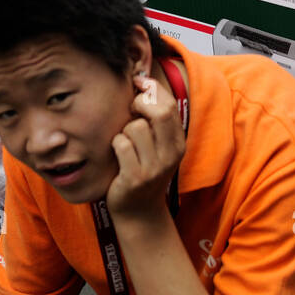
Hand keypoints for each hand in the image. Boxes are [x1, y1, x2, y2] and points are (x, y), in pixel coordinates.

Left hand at [105, 75, 185, 227]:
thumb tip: (142, 81)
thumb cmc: (144, 170)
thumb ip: (156, 120)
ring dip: (124, 130)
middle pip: (159, 112)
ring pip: (136, 127)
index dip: (151, 90)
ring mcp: (154, 168)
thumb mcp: (159, 147)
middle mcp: (171, 155)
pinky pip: (121, 145)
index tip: (138, 84)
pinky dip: (115, 144)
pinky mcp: (135, 178)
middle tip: (130, 109)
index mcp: (178, 143)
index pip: (170, 105)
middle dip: (140, 104)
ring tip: (125, 141)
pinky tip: (117, 154)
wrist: (138, 212)